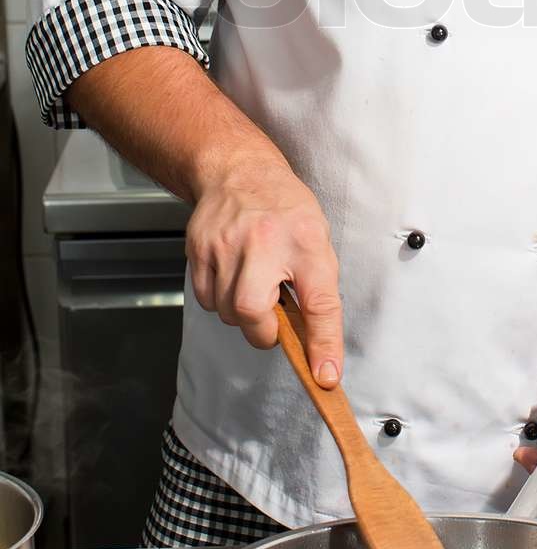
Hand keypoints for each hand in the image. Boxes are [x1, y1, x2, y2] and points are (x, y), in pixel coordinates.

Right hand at [186, 157, 342, 387]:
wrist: (240, 172)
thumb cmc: (285, 210)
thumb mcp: (317, 242)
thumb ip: (318, 293)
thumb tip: (319, 350)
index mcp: (305, 241)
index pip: (319, 301)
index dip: (323, 343)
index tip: (325, 376)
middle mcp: (263, 242)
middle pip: (252, 312)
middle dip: (263, 330)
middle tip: (274, 317)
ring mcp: (224, 245)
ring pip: (226, 311)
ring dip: (242, 314)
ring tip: (254, 283)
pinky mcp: (198, 250)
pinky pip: (205, 299)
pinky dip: (219, 300)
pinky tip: (232, 276)